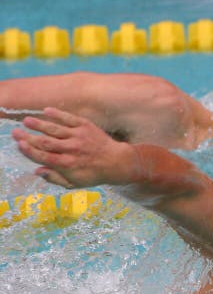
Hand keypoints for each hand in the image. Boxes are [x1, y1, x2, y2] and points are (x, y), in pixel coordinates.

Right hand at [12, 107, 130, 188]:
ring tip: (26, 121)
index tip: (19, 144)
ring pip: (55, 129)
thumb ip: (55, 178)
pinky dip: (57, 114)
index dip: (30, 151)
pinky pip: (69, 118)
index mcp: (68, 164)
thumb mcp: (75, 183)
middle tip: (16, 132)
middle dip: (29, 137)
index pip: (44, 157)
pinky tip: (46, 110)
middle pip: (46, 142)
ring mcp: (79, 137)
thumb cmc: (93, 174)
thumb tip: (37, 171)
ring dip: (39, 124)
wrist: (117, 162)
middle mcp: (72, 150)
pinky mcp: (86, 126)